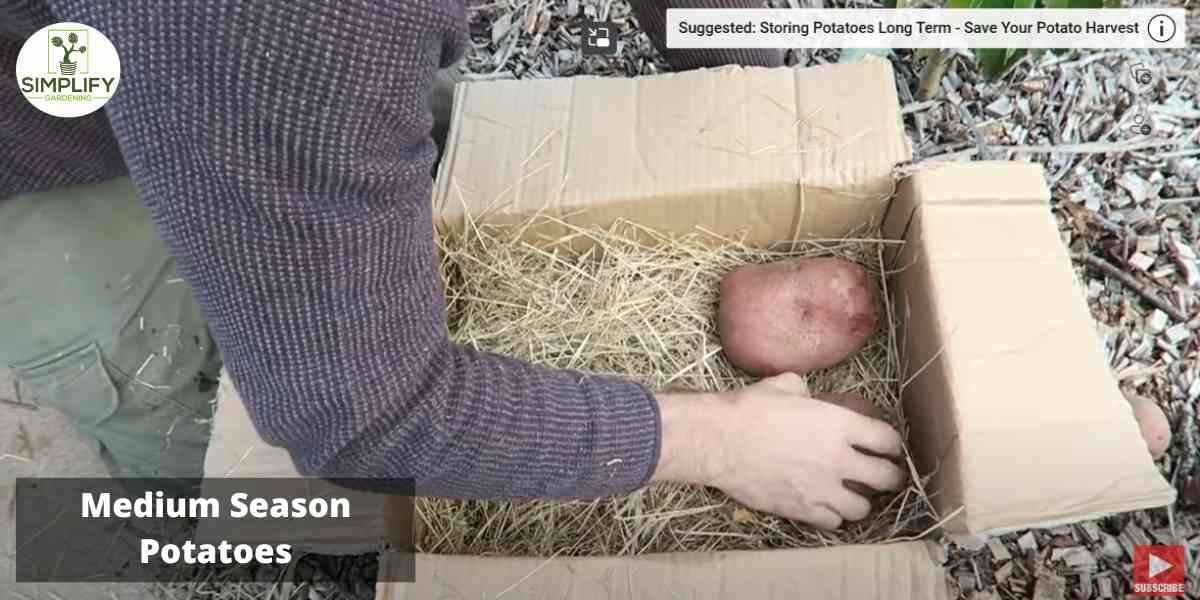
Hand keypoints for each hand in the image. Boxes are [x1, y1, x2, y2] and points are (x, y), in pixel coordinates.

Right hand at [652, 373, 905, 529]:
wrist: (718, 440)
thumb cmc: (749, 409)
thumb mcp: (785, 386)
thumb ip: (809, 395)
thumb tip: (809, 398)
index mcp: (840, 424)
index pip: (888, 440)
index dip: (891, 444)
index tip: (887, 447)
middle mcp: (839, 459)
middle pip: (886, 477)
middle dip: (889, 476)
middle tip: (883, 475)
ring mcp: (822, 488)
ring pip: (862, 508)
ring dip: (859, 500)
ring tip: (851, 495)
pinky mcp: (802, 509)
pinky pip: (834, 523)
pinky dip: (833, 516)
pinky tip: (824, 506)